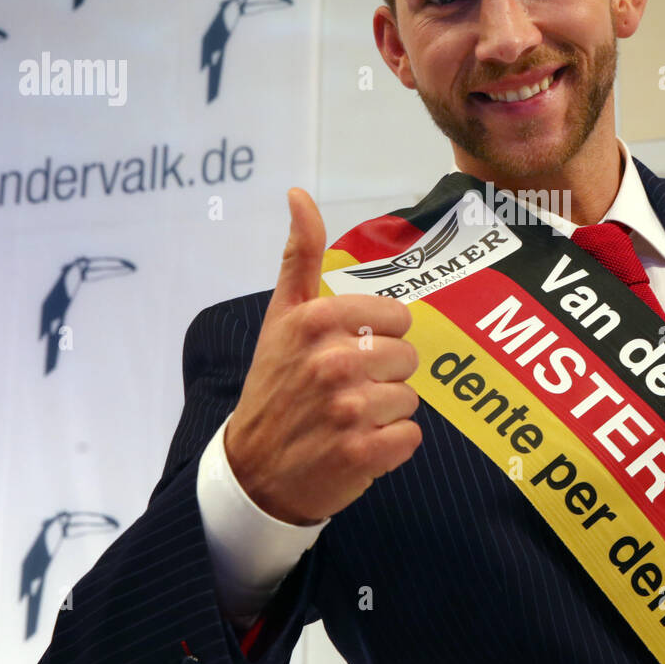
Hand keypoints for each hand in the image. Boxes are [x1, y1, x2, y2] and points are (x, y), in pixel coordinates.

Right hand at [224, 188, 421, 524]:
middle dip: (384, 377)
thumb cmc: (275, 386)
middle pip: (407, 359)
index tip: (349, 353)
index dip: (380, 338)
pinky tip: (359, 447)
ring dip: (386, 413)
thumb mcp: (281, 316)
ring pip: (411, 399)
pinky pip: (410, 438)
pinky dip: (391, 447)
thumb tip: (298, 193)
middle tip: (346, 391)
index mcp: (316, 322)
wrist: (254, 470)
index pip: (398, 319)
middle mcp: (331, 362)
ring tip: (349, 420)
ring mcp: (347, 410)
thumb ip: (300, 255)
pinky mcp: (360, 454)